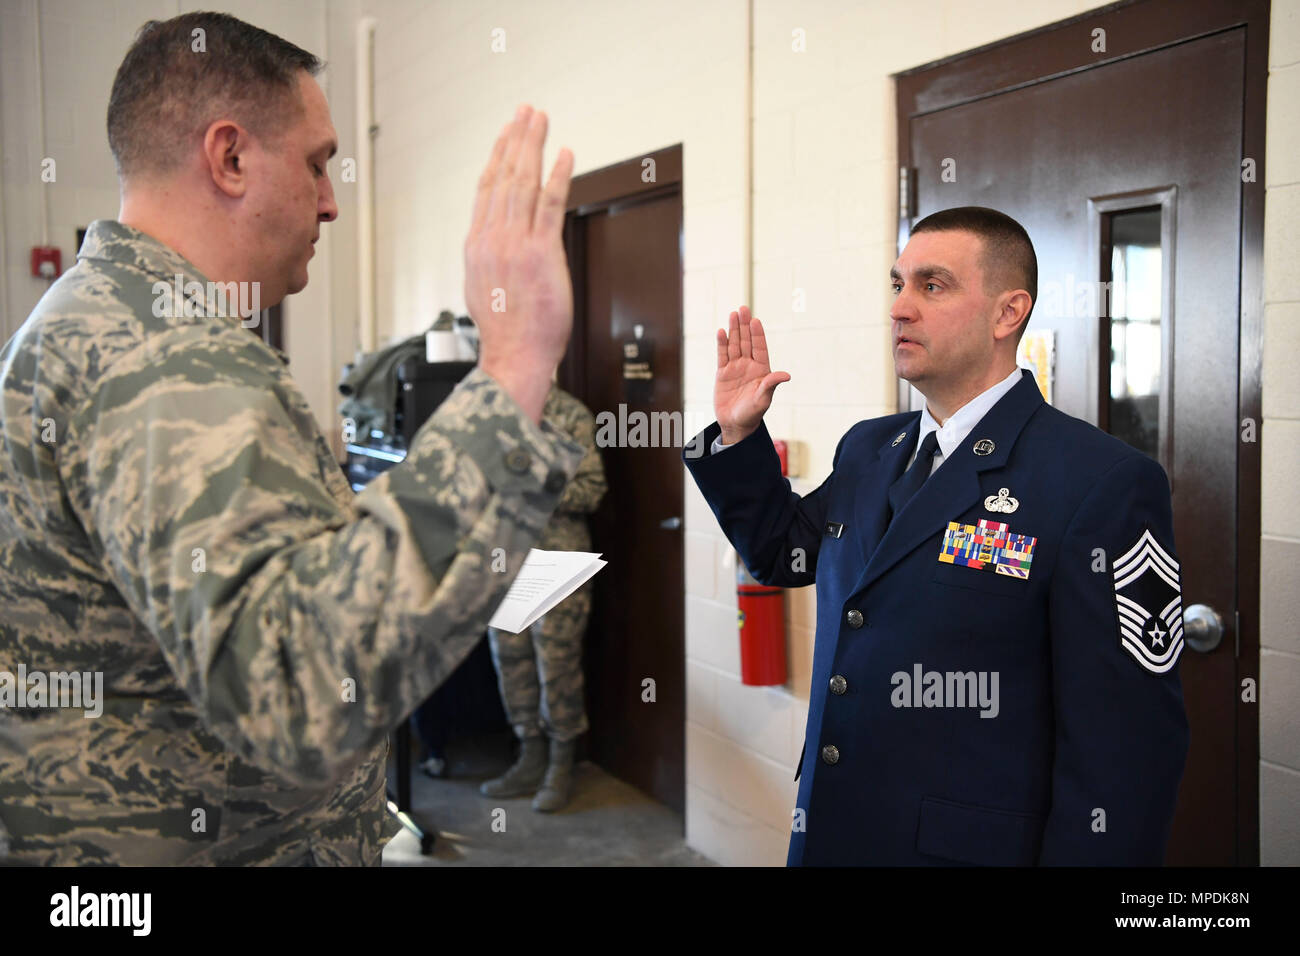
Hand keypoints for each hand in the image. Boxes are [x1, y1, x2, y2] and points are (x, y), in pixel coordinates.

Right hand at [464, 104, 573, 421]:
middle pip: (504, 176)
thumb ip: (488, 260)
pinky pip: (550, 205)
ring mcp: (516, 243)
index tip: (506, 134)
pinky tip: (565, 154)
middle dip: (516, 139)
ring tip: (540, 120)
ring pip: (523, 182)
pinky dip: (558, 176)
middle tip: (526, 111)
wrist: (514, 355)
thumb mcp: (482, 288)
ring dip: (533, 146)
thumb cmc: (506, 332)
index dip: (497, 157)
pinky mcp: (541, 252)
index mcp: (477, 246)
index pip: (487, 190)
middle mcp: (493, 238)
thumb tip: (494, 248)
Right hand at [714, 306, 789, 444]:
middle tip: (743, 308)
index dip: (757, 334)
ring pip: (734, 345)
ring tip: (733, 314)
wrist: (735, 424)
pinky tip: (721, 332)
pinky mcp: (722, 373)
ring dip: (733, 330)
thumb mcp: (763, 399)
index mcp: (761, 370)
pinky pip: (722, 355)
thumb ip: (771, 385)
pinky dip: (722, 344)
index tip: (755, 320)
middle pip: (746, 341)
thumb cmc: (753, 413)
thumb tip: (786, 375)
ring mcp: (735, 368)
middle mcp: (748, 365)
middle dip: (744, 325)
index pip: (759, 347)